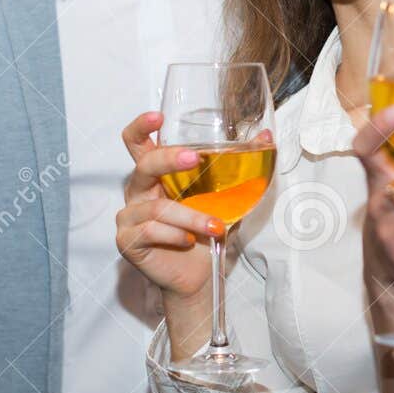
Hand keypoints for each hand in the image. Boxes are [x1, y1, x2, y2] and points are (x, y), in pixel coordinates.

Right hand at [116, 111, 223, 304]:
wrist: (200, 275)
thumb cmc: (208, 232)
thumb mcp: (229, 196)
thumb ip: (242, 167)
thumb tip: (265, 137)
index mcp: (156, 175)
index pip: (137, 143)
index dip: (141, 126)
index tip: (157, 117)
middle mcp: (139, 191)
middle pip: (144, 165)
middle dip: (169, 159)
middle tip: (195, 158)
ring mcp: (129, 216)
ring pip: (157, 207)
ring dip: (191, 216)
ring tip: (215, 226)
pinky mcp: (128, 240)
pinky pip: (150, 231)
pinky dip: (176, 235)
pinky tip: (190, 241)